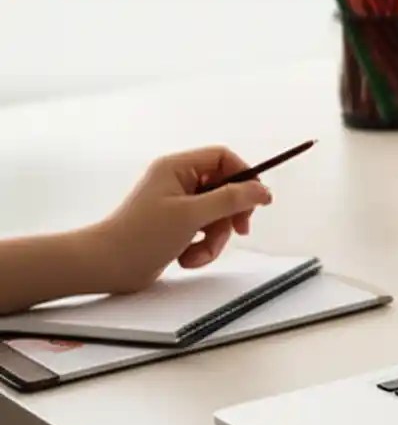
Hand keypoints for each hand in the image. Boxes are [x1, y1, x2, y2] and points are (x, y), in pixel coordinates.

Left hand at [93, 146, 272, 292]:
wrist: (108, 266)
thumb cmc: (142, 236)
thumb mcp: (192, 215)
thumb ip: (231, 200)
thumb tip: (263, 191)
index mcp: (177, 168)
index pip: (223, 158)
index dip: (244, 176)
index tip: (258, 201)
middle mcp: (177, 182)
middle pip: (225, 190)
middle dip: (230, 216)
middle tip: (238, 231)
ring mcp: (178, 205)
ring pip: (218, 216)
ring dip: (214, 239)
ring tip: (197, 253)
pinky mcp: (177, 227)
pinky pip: (206, 232)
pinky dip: (202, 248)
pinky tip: (186, 258)